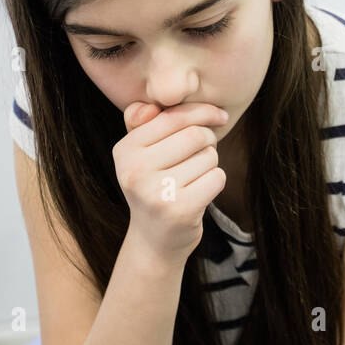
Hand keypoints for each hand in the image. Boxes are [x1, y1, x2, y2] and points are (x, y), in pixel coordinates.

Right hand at [113, 101, 228, 265]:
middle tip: (201, 155)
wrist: (154, 240)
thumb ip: (142, 124)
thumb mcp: (142, 154)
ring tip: (193, 179)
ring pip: (209, 156)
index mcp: (125, 150)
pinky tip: (199, 193)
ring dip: (210, 163)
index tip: (220, 116)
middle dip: (208, 140)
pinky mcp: (179, 210)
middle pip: (196, 135)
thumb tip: (148, 104)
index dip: (203, 112)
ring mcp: (156, 192)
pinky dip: (215, 181)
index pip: (174, 117)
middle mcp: (134, 171)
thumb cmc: (155, 186)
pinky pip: (216, 177)